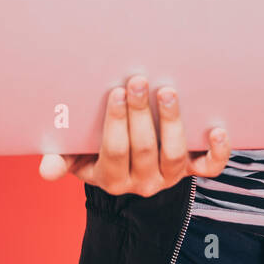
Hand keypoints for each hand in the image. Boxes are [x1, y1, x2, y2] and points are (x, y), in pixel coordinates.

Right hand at [38, 76, 230, 195]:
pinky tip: (217, 129)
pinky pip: (209, 168)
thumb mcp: (76, 156)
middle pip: (143, 149)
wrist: (127, 168)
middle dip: (141, 114)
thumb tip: (46, 170)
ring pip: (174, 155)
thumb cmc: (95, 150)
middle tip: (139, 81)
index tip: (117, 92)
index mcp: (111, 178)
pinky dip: (218, 152)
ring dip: (173, 122)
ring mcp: (169, 177)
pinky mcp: (192, 171)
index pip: (113, 150)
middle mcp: (142, 183)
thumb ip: (62, 158)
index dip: (116, 123)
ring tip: (168, 92)